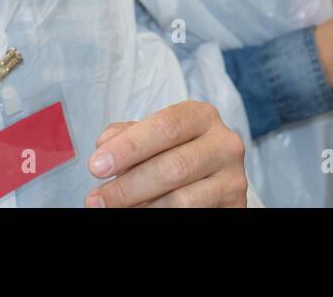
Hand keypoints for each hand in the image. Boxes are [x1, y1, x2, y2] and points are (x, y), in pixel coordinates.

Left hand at [84, 101, 246, 206]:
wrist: (210, 182)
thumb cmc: (176, 152)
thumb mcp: (154, 139)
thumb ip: (129, 137)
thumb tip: (105, 144)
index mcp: (202, 116)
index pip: (165, 126)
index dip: (129, 147)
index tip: (96, 166)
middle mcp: (224, 143)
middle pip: (173, 166)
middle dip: (128, 185)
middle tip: (96, 199)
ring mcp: (234, 178)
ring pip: (182, 199)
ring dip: (141, 207)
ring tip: (113, 210)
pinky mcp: (236, 206)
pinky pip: (192, 216)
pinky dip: (159, 217)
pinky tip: (139, 214)